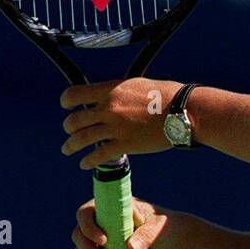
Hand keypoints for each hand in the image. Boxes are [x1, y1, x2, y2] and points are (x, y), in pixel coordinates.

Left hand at [59, 78, 185, 168]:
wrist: (183, 110)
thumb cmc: (165, 95)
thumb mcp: (135, 85)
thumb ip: (117, 92)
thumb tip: (108, 97)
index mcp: (110, 90)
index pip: (74, 94)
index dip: (67, 101)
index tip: (67, 106)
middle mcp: (109, 108)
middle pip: (74, 120)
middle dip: (69, 128)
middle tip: (69, 132)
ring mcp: (116, 128)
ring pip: (81, 139)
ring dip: (71, 146)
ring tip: (67, 150)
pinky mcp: (126, 145)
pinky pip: (99, 155)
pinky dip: (88, 161)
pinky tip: (84, 163)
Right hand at [72, 196, 179, 248]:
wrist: (165, 242)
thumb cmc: (161, 227)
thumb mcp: (158, 228)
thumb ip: (146, 235)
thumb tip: (130, 248)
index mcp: (107, 209)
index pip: (84, 214)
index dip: (88, 227)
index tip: (104, 240)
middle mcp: (97, 224)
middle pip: (78, 236)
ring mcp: (96, 242)